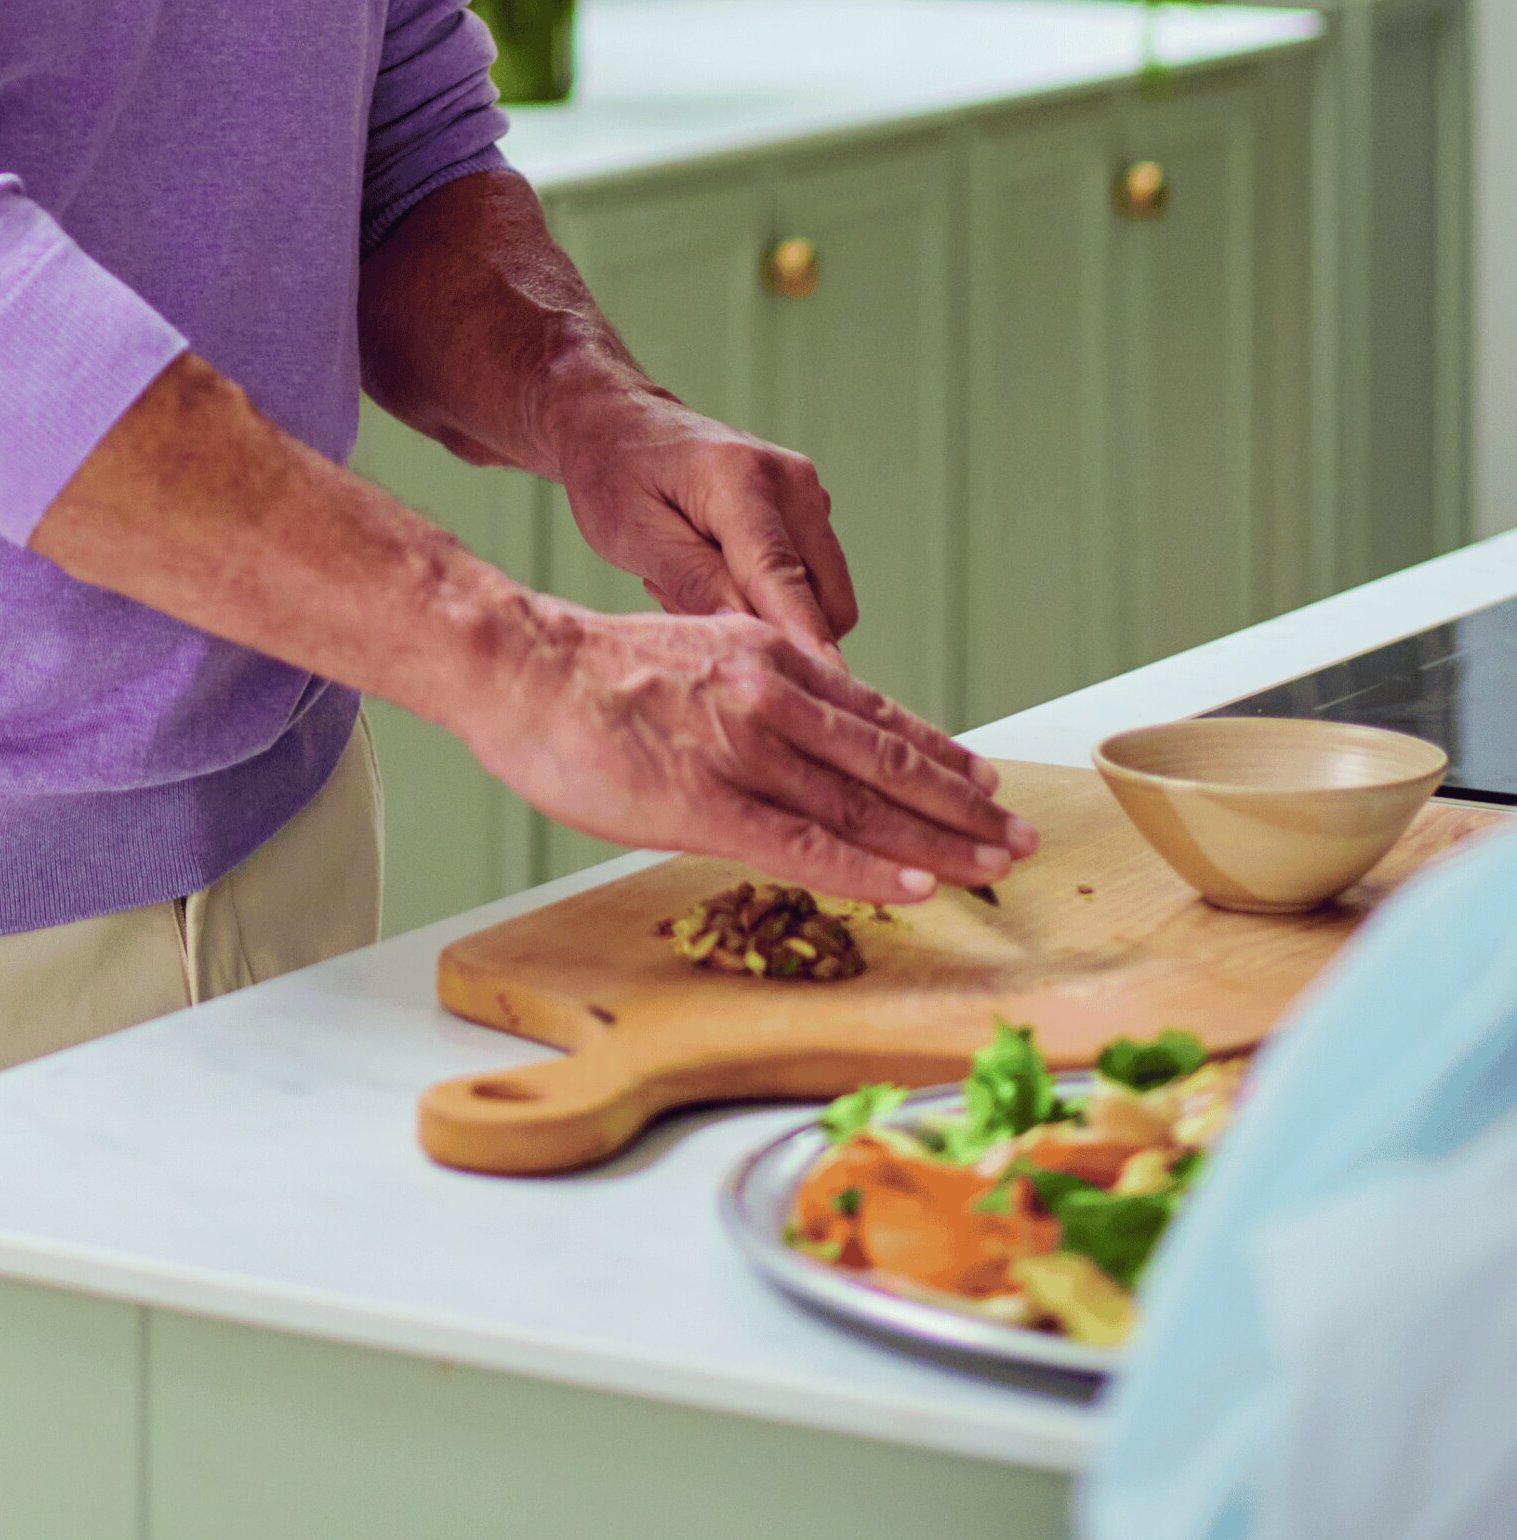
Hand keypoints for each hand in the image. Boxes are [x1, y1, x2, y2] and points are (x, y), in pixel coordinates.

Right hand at [457, 596, 1037, 902]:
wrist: (519, 666)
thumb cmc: (593, 672)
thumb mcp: (700, 652)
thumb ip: (757, 689)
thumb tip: (802, 729)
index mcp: (772, 659)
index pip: (878, 718)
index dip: (941, 757)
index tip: (986, 786)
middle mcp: (775, 699)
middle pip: (890, 762)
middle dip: (964, 806)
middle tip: (1020, 838)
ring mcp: (746, 751)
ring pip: (864, 805)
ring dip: (939, 841)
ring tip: (993, 866)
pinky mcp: (709, 805)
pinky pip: (806, 846)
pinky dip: (868, 868)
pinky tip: (914, 887)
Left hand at [556, 374, 857, 656]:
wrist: (617, 421)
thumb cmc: (614, 475)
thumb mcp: (633, 534)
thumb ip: (694, 582)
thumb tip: (755, 635)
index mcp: (742, 480)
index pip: (783, 577)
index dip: (805, 638)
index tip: (828, 690)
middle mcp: (792, 481)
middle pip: (824, 598)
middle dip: (772, 629)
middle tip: (685, 601)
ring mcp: (808, 491)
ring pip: (823, 594)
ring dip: (767, 611)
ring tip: (693, 577)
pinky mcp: (809, 507)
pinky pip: (810, 578)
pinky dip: (771, 592)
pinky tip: (712, 565)